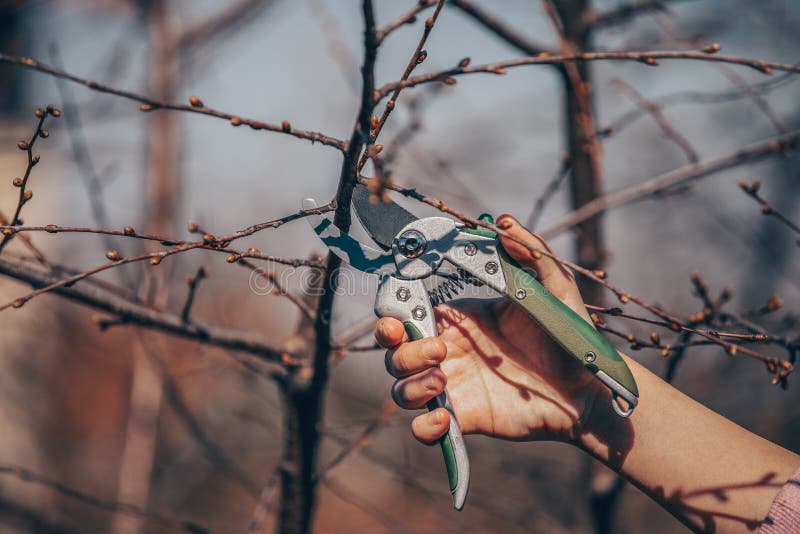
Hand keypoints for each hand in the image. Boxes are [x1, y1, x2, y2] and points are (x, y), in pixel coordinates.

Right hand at [375, 215, 603, 444]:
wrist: (589, 389)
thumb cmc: (570, 337)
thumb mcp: (554, 289)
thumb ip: (532, 253)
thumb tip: (505, 223)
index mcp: (460, 318)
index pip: (407, 312)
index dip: (392, 315)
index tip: (398, 318)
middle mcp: (449, 352)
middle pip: (395, 351)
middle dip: (399, 349)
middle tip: (438, 350)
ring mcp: (454, 386)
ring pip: (401, 388)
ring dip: (410, 385)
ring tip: (442, 380)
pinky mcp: (465, 418)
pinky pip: (424, 429)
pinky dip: (424, 428)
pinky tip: (445, 419)